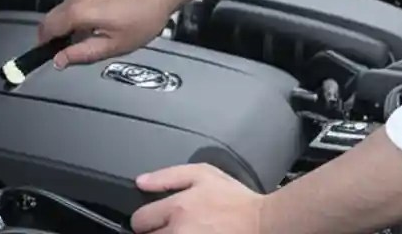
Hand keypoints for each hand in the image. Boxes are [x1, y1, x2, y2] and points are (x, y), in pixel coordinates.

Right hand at [37, 0, 178, 67]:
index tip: (50, 50)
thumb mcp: (116, 44)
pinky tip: (107, 8)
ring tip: (101, 24)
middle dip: (62, 30)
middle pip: (55, 15)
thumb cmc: (146, 15)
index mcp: (78, 10)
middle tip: (82, 41)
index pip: (46, 28)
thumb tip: (59, 60)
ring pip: (68, 3)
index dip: (45, 42)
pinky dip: (86, 2)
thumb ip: (83, 53)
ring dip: (75, 16)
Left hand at [130, 164, 264, 233]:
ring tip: (186, 231)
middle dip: (156, 232)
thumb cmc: (234, 198)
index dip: (146, 219)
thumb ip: (168, 176)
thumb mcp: (204, 174)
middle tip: (173, 227)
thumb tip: (140, 182)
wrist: (261, 223)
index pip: (140, 220)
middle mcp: (178, 232)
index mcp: (177, 208)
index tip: (155, 219)